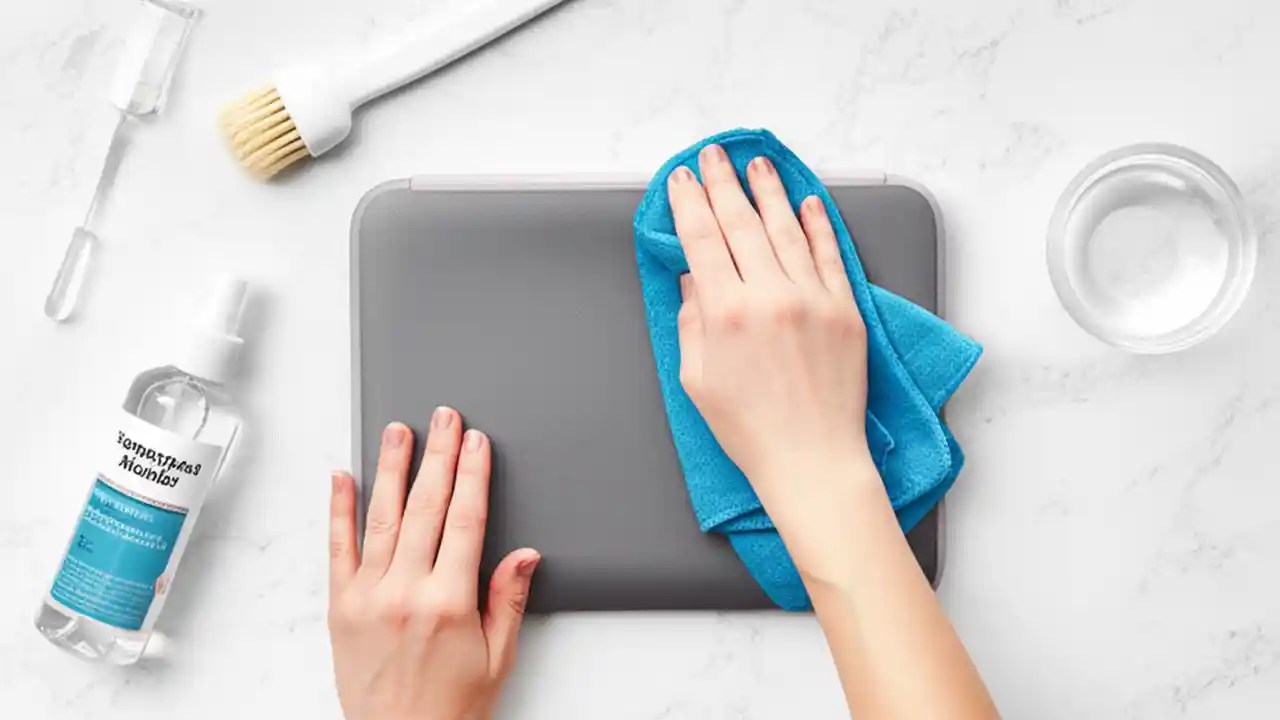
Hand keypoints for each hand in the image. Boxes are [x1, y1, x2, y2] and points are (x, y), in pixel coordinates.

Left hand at [329, 409, 539, 719]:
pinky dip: (339, 509)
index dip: (472, 475)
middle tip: (444, 418)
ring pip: (381, 517)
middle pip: (426, 507)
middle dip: (438, 456)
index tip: (476, 442)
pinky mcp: (340, 607)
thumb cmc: (449, 707)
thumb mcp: (497, 657)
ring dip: (391, 468)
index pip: (465, 520)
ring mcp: (367, 596)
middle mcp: (405, 592)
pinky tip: (343, 477)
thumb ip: (508, 599)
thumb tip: (525, 553)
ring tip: (398, 431)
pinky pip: (337, 548)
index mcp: (449, 602)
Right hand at [668, 145, 876, 539]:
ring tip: (758, 166)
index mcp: (726, 314)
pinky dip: (818, 225)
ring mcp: (813, 300)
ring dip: (769, 193)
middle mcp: (771, 297)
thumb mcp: (698, 379)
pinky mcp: (845, 311)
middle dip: (723, 184)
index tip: (681, 179)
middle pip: (741, 223)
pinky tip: (807, 202)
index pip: (702, 240)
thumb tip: (693, 279)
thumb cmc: (750, 430)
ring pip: (786, 230)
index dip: (689, 204)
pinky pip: (830, 255)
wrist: (812, 461)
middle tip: (714, 157)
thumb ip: (691, 322)